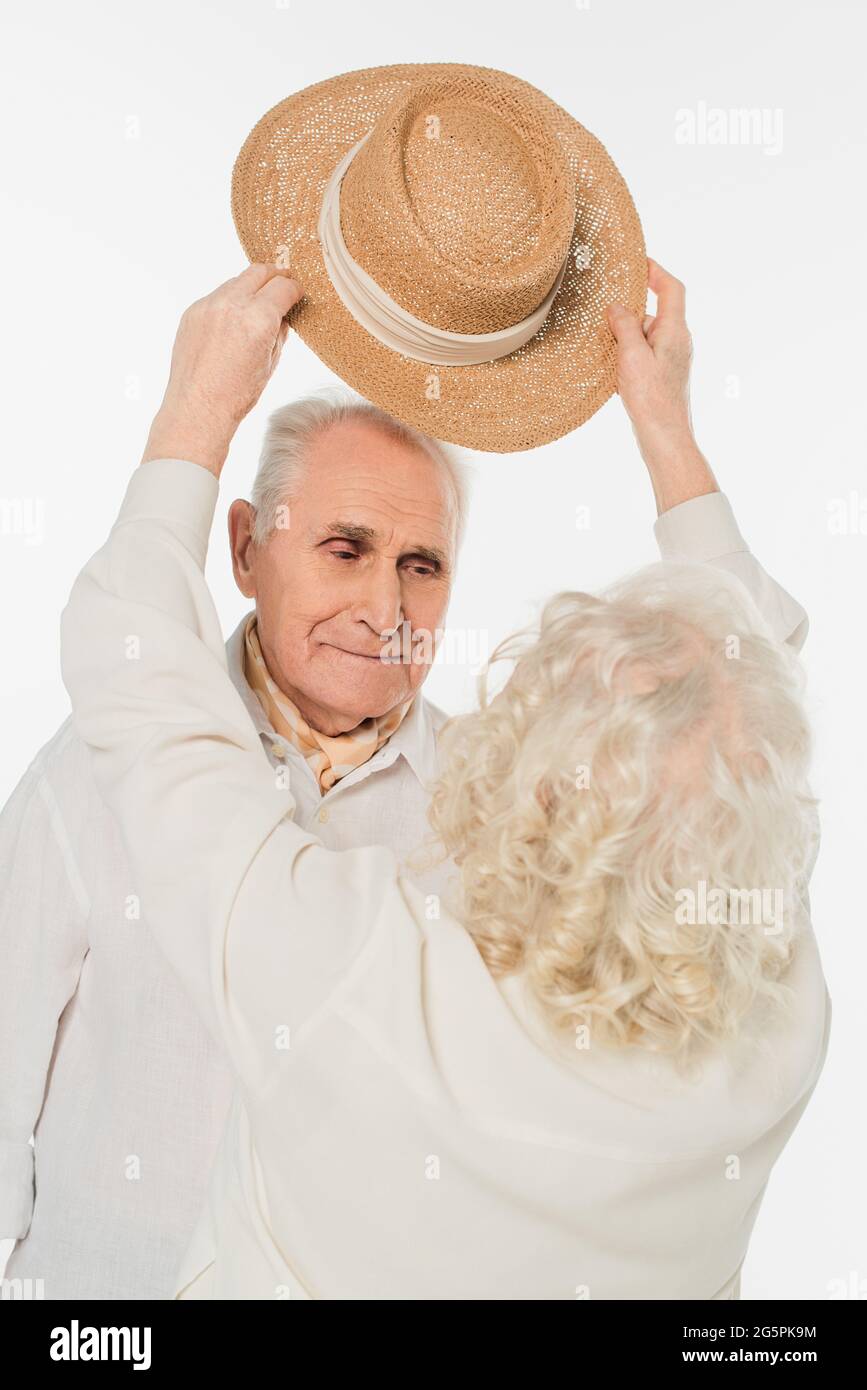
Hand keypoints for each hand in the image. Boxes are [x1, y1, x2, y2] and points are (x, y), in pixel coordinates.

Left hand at [141, 264, 304, 477]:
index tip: (297, 294)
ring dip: (251, 289)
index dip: (295, 290)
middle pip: (260, 271)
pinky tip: (233, 323)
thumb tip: (282, 314)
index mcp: (258, 319)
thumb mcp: (271, 363)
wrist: (199, 407)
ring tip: (256, 309)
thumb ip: (279, 332)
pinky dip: (230, 302)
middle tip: (281, 289)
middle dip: (275, 278)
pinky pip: (217, 295)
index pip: (284, 286)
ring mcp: (209, 305)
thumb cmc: (237, 394)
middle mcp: (232, 305)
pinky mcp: (193, 311)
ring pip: (237, 281)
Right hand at [606, 258, 694, 439]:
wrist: (665, 437)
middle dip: (630, 311)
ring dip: (625, 337)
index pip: (672, 288)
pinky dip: (627, 354)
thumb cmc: (652, 399)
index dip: (657, 271)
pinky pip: (644, 354)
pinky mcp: (663, 376)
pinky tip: (612, 368)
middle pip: (655, 313)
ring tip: (604, 345)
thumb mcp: (632, 357)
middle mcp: (678, 342)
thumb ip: (625, 327)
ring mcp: (671, 360)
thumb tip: (617, 308)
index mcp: (675, 331)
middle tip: (605, 312)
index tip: (639, 262)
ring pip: (646, 336)